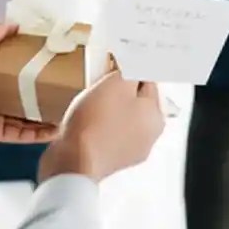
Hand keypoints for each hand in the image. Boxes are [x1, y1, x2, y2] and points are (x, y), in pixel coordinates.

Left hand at [0, 23, 57, 148]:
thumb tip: (14, 24)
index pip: (12, 64)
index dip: (31, 60)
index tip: (53, 55)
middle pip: (22, 89)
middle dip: (43, 87)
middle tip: (67, 82)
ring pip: (26, 113)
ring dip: (46, 112)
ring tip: (68, 107)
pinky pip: (19, 133)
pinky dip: (38, 133)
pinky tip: (56, 129)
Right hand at [39, 72, 164, 181]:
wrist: (73, 163)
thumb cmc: (96, 122)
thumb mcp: (116, 83)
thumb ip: (131, 71)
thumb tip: (136, 66)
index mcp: (155, 116)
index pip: (148, 81)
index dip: (129, 69)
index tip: (113, 66)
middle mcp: (149, 136)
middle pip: (135, 100)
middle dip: (117, 90)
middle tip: (99, 84)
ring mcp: (130, 150)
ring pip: (120, 116)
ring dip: (107, 107)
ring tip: (88, 103)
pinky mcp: (111, 159)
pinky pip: (107, 133)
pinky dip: (98, 125)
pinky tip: (84, 121)